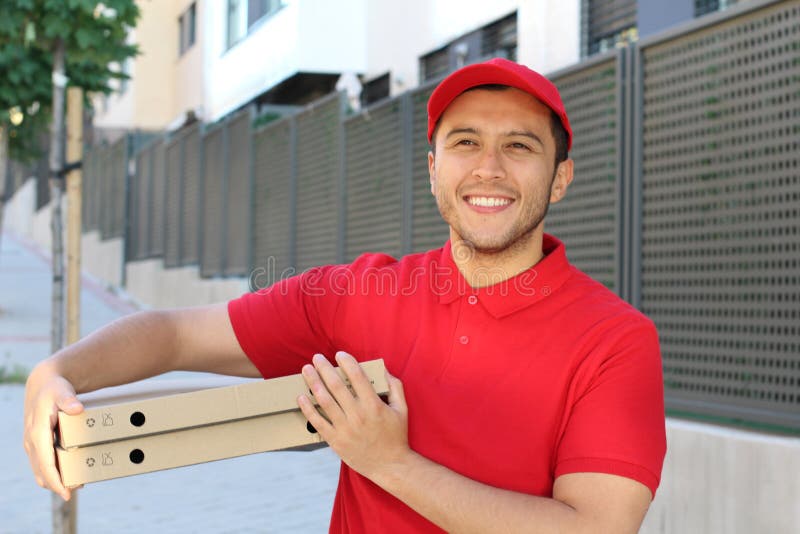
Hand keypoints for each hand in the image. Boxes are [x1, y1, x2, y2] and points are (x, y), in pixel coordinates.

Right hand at [23, 362, 83, 500]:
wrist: (43, 385)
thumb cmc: (54, 389)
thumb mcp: (62, 391)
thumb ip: (69, 400)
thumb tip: (77, 408)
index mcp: (37, 432)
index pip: (45, 462)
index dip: (55, 479)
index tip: (66, 493)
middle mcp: (32, 441)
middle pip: (42, 470)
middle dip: (57, 483)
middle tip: (77, 489)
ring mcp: (32, 444)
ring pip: (40, 470)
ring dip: (54, 480)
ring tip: (75, 484)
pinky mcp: (36, 444)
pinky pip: (42, 463)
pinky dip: (52, 472)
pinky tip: (66, 475)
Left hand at [297, 352, 409, 482]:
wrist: (390, 466)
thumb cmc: (396, 436)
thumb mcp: (402, 409)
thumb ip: (395, 386)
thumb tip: (383, 369)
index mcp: (374, 405)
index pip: (357, 377)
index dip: (347, 362)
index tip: (339, 354)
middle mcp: (358, 415)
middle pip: (336, 385)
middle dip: (324, 368)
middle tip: (316, 357)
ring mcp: (345, 428)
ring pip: (324, 401)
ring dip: (313, 383)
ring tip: (306, 370)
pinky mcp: (336, 441)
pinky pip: (318, 422)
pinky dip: (308, 409)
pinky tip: (301, 397)